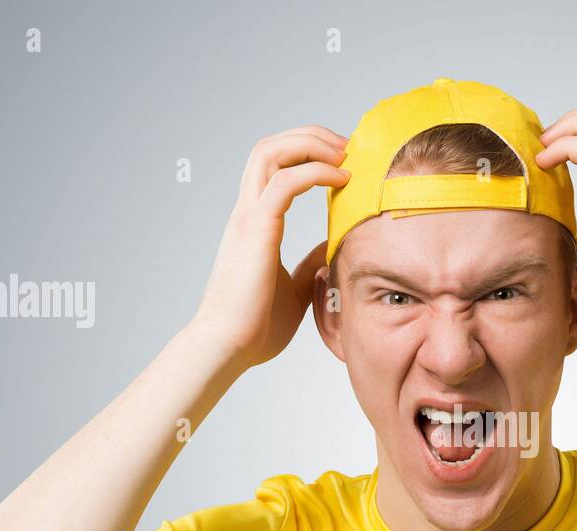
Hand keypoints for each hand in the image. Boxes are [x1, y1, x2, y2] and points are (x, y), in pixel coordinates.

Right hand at [190, 127, 349, 368]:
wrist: (228, 348)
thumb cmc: (255, 327)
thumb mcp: (294, 290)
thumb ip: (308, 266)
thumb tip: (329, 251)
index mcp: (254, 224)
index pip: (274, 168)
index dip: (306, 153)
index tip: (342, 160)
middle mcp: (247, 213)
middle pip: (269, 148)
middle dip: (309, 137)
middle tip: (348, 145)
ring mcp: (248, 218)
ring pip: (271, 153)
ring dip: (311, 143)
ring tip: (345, 153)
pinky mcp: (256, 229)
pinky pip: (285, 182)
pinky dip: (315, 170)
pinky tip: (341, 178)